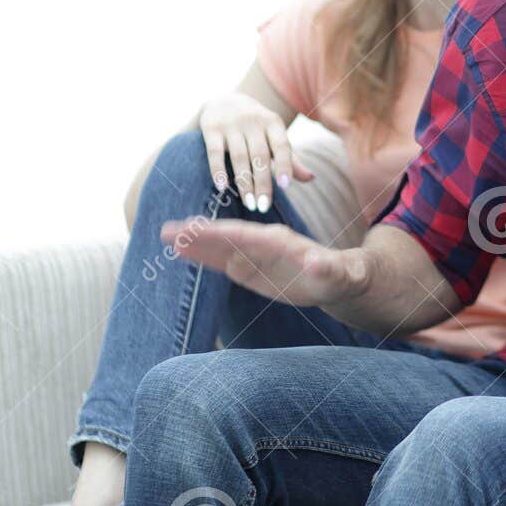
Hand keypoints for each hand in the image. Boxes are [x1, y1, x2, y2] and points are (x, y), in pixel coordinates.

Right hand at [160, 218, 370, 308]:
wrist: (335, 275)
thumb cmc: (339, 274)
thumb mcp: (337, 272)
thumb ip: (325, 267)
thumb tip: (315, 263)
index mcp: (281, 242)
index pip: (249, 236)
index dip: (225, 234)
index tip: (201, 231)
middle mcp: (262, 242)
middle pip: (227, 236)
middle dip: (199, 234)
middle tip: (168, 229)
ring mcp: (252, 253)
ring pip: (218, 246)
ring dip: (193, 241)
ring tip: (165, 234)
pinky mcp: (247, 266)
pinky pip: (219, 260)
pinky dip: (200, 255)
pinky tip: (179, 251)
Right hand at [198, 92, 313, 212]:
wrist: (225, 100)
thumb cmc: (257, 127)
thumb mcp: (274, 137)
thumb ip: (290, 158)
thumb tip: (311, 178)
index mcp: (273, 123)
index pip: (281, 146)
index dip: (285, 165)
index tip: (285, 186)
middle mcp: (254, 122)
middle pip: (260, 156)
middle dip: (263, 183)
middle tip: (263, 207)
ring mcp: (232, 125)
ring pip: (239, 157)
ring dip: (244, 182)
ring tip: (250, 204)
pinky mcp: (211, 129)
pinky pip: (215, 152)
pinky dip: (218, 170)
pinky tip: (222, 188)